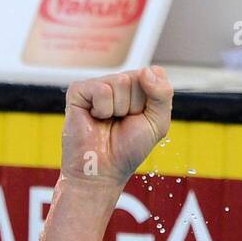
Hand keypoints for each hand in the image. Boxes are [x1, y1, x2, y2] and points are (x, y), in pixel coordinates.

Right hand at [62, 66, 173, 185]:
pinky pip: (102, 90)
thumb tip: (146, 70)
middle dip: (135, 107)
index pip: (154, 74)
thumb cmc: (128, 149)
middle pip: (137, 78)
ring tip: (108, 122)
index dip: (152, 102)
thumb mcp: (158, 123)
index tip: (141, 119)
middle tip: (122, 123)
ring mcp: (97, 86)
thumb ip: (162, 95)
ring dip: (119, 110)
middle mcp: (116, 83)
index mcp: (136, 88)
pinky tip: (95, 118)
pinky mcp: (79, 91)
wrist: (103, 170)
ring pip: (120, 82)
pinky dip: (103, 110)